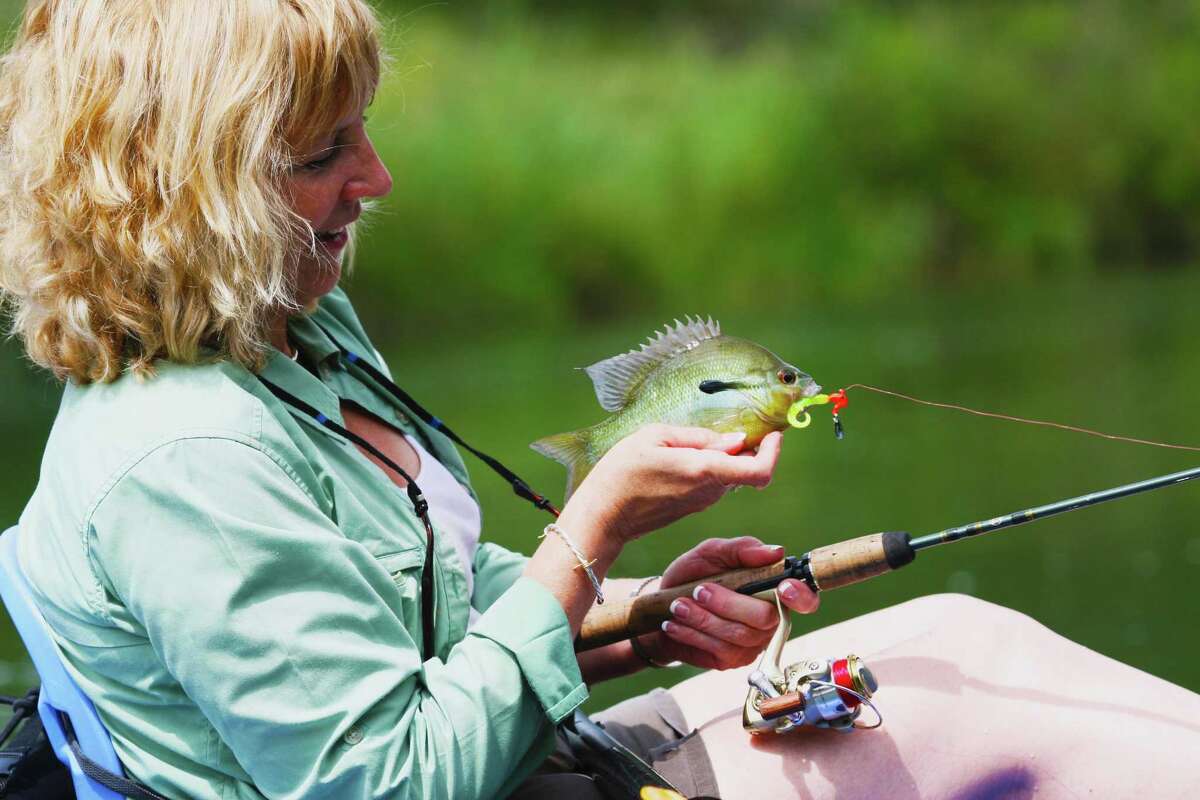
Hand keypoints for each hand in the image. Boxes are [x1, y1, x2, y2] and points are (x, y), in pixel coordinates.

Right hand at [560, 425, 782, 544]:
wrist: (602, 517)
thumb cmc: (622, 472)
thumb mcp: (654, 437)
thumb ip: (699, 437)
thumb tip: (737, 440)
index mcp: (704, 471)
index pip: (760, 470)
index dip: (774, 451)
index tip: (774, 433)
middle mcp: (710, 491)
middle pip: (747, 468)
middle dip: (748, 447)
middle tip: (731, 423)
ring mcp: (703, 502)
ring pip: (729, 474)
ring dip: (724, 455)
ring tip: (690, 440)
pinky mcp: (693, 507)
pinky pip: (713, 482)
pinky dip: (709, 467)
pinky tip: (681, 456)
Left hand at [638, 536, 818, 670]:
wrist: (663, 604)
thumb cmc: (694, 575)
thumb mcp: (712, 552)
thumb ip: (741, 549)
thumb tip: (775, 552)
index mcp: (772, 588)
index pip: (805, 598)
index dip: (801, 596)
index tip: (784, 587)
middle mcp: (769, 619)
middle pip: (766, 618)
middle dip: (728, 603)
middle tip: (699, 590)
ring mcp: (751, 643)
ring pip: (738, 635)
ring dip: (703, 618)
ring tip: (679, 605)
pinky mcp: (730, 660)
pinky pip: (718, 649)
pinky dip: (693, 633)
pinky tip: (676, 623)